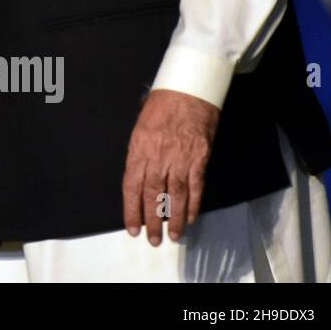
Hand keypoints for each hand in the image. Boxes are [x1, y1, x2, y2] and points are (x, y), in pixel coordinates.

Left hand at [121, 88, 219, 245]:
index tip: (131, 227)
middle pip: (152, 194)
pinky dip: (192, 204)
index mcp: (138, 147)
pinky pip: (195, 186)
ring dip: (173, 218)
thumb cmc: (162, 104)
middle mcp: (157, 156)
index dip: (131, 209)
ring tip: (172, 236)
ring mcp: (179, 158)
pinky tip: (189, 218)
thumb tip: (137, 174)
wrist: (189, 89)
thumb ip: (139, 151)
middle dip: (151, 220)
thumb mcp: (140, 125)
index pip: (131, 185)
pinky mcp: (199, 158)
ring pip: (174, 195)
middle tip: (152, 240)